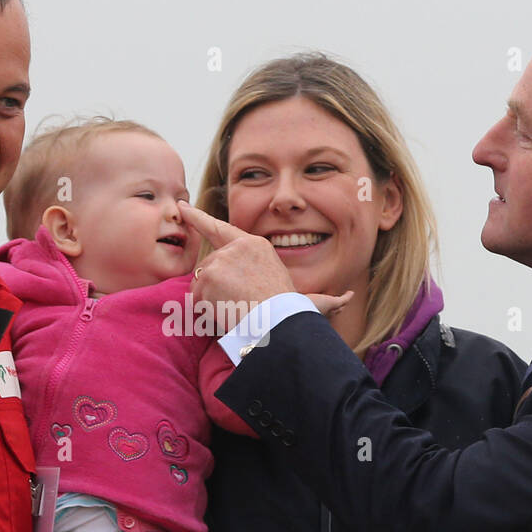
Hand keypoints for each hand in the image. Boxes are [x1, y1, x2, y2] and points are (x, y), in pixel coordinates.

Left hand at [181, 205, 352, 327]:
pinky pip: (196, 297)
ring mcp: (220, 258)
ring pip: (201, 284)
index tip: (182, 208)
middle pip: (209, 268)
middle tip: (236, 304)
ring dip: (212, 301)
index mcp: (254, 245)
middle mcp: (235, 247)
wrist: (279, 324)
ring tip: (235, 310)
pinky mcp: (208, 273)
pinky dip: (205, 310)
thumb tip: (349, 298)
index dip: (197, 218)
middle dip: (214, 288)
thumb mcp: (310, 299)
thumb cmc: (294, 315)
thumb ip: (324, 298)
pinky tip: (224, 312)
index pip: (218, 228)